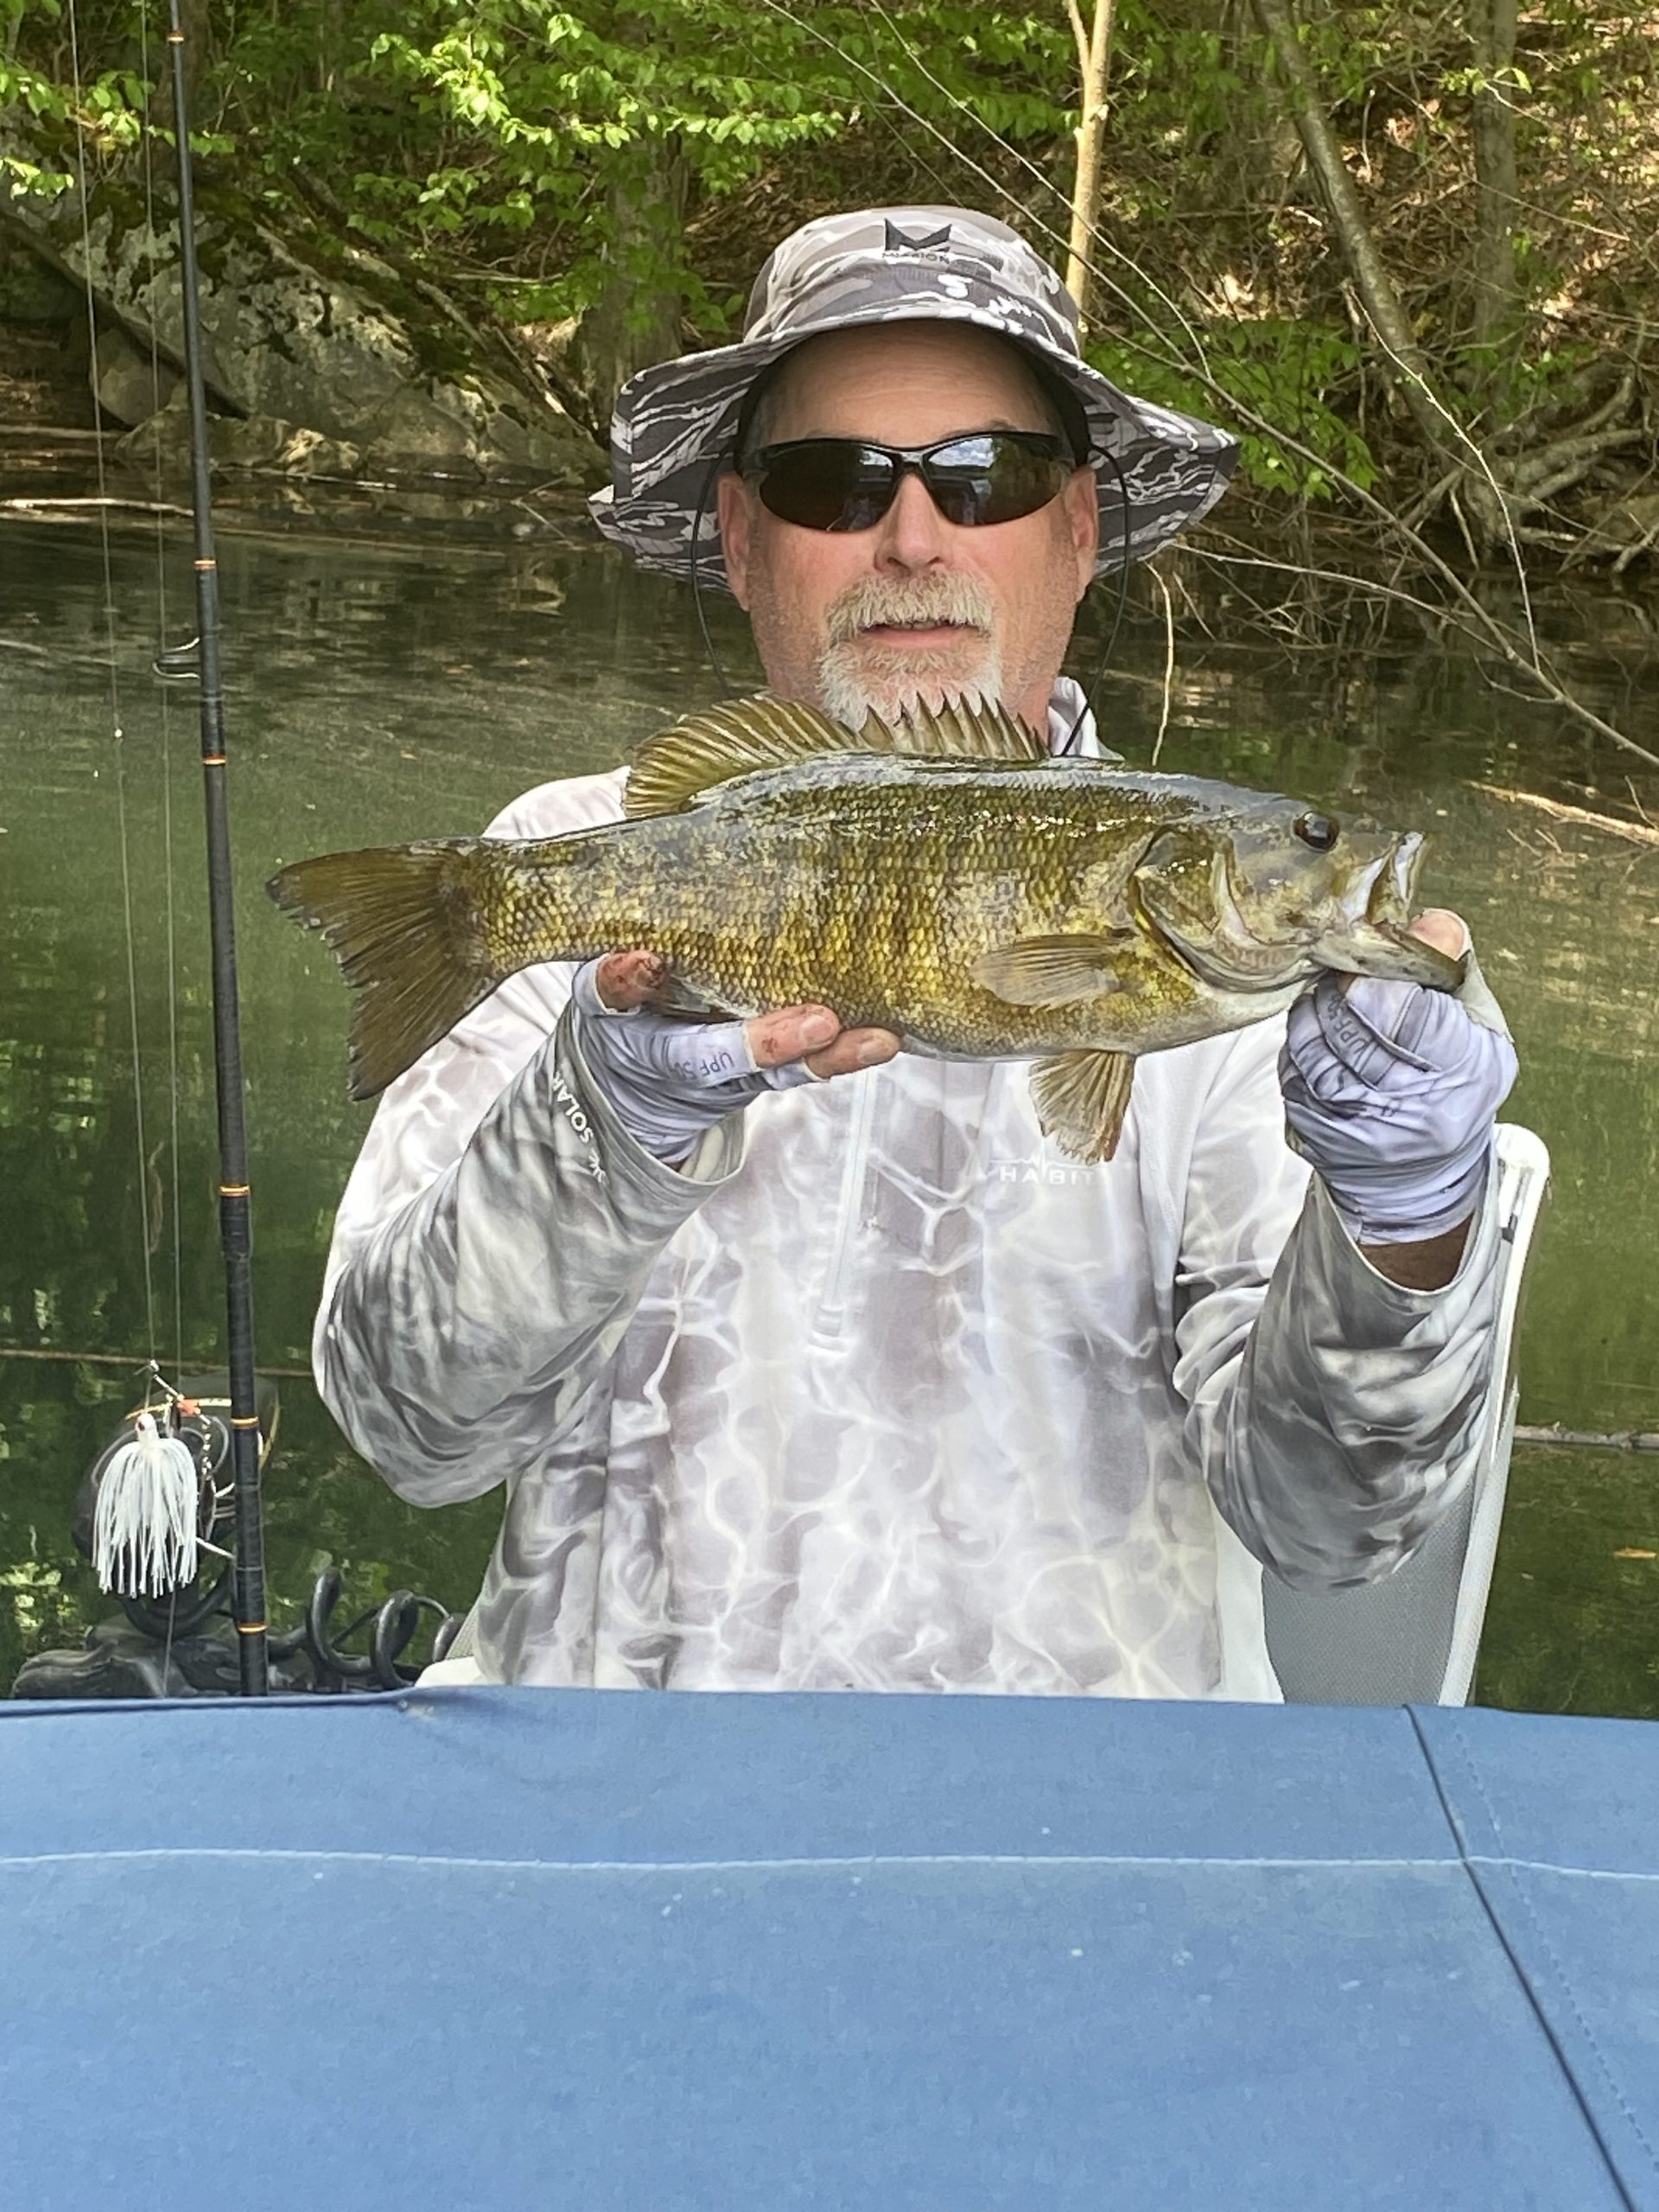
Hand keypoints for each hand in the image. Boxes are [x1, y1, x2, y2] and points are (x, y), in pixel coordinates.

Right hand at [570, 950, 900, 1162]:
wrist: (639, 1086)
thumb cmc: (629, 1013)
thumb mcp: (607, 990)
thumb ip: (619, 975)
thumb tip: (640, 945)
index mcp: (621, 1017)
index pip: (617, 999)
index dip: (630, 982)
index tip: (647, 961)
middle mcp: (676, 1055)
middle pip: (714, 1055)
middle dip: (765, 1042)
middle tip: (817, 1022)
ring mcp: (725, 1071)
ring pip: (774, 1070)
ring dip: (826, 1056)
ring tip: (874, 1039)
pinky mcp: (761, 1075)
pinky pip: (802, 1069)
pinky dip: (841, 1055)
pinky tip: (881, 1039)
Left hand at [1279, 911, 1517, 1250]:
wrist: (1422, 1172)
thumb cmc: (1455, 1086)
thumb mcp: (1477, 1026)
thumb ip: (1454, 970)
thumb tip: (1433, 923)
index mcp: (1464, 1077)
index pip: (1412, 1014)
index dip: (1387, 976)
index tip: (1379, 954)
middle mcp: (1409, 1111)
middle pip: (1355, 1025)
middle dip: (1347, 988)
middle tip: (1350, 971)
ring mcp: (1355, 1127)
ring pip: (1315, 1045)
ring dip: (1318, 1010)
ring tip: (1334, 998)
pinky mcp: (1312, 1133)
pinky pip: (1292, 1068)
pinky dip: (1302, 1041)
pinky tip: (1320, 1032)